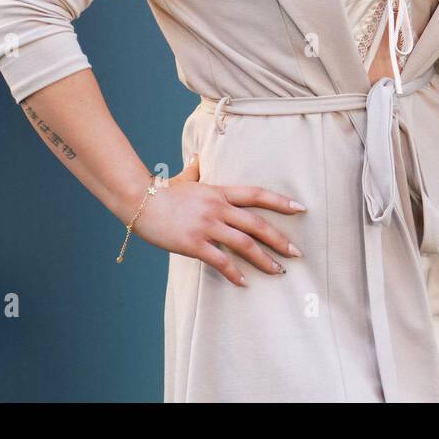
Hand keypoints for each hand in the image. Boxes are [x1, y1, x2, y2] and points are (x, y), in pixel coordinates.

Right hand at [134, 155, 305, 284]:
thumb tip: (198, 156)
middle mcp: (218, 208)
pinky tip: (244, 282)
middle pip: (257, 224)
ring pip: (244, 244)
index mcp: (220, 192)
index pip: (257, 194)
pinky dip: (235, 273)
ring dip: (264, 260)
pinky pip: (220, 260)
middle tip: (297, 253)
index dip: (281, 202)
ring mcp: (207, 225)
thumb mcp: (183, 178)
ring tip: (278, 271)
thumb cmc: (161, 191)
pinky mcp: (194, 243)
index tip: (301, 209)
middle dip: (280, 240)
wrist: (138, 199)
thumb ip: (195, 169)